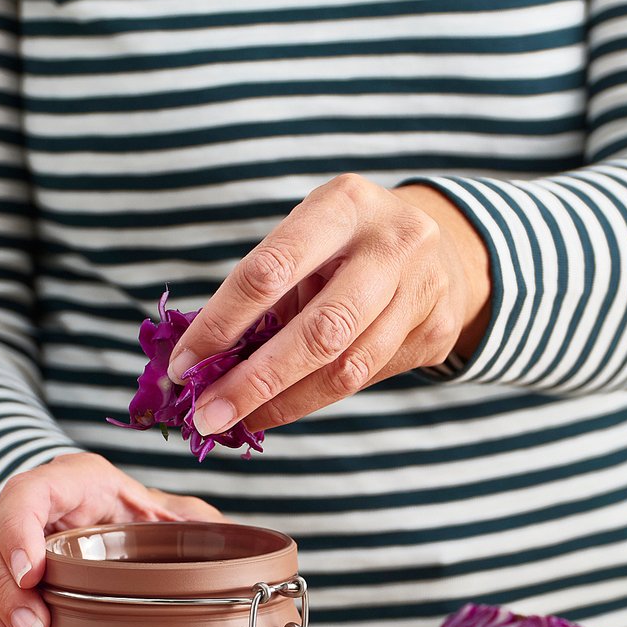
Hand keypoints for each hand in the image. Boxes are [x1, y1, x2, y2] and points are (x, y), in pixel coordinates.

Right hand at [0, 452, 221, 626]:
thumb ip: (204, 530)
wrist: (122, 530)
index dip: (21, 529)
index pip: (30, 490)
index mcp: (78, 481)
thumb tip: (250, 558)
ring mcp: (5, 538)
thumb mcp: (180, 519)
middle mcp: (32, 503)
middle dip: (3, 590)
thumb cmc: (150, 523)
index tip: (33, 574)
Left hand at [166, 175, 490, 433]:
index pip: (271, 270)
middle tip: (207, 415)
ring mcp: (422, 289)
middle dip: (255, 381)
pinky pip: (365, 380)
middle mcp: (392, 243)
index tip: (183, 364)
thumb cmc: (346, 244)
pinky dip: (314, 400)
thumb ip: (264, 291)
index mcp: (344, 204)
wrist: (442, 245)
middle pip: (319, 330)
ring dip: (283, 403)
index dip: (222, 322)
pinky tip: (279, 409)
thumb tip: (201, 364)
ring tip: (238, 421)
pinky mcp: (436, 331)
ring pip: (347, 368)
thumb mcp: (308, 239)